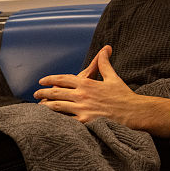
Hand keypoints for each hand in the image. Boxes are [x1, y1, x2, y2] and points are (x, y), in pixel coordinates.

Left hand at [34, 45, 169, 134]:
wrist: (134, 112)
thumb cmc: (123, 96)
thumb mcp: (113, 77)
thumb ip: (104, 64)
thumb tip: (105, 49)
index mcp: (87, 83)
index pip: (63, 79)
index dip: (50, 79)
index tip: (41, 81)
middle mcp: (81, 95)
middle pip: (55, 92)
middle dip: (42, 92)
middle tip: (35, 93)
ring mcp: (81, 108)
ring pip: (56, 106)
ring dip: (45, 105)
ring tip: (38, 106)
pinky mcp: (84, 121)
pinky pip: (65, 120)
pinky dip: (55, 119)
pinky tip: (48, 119)